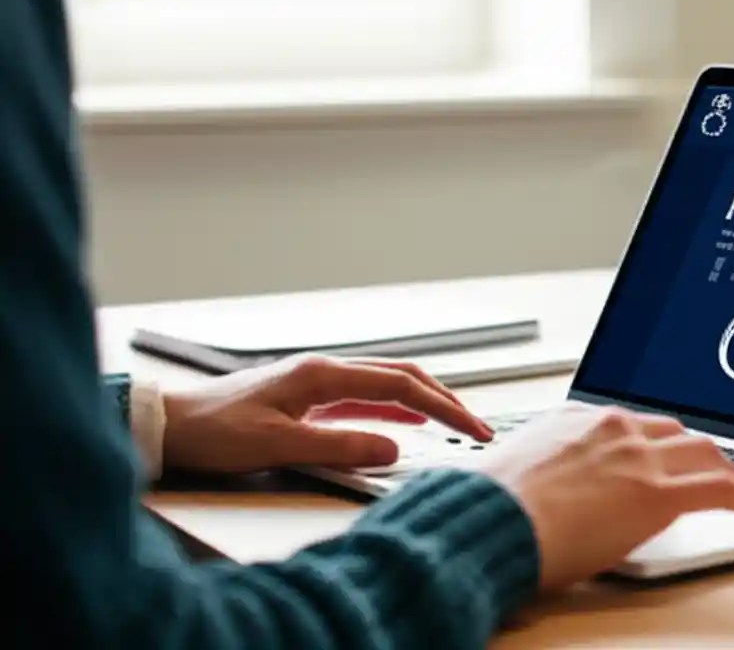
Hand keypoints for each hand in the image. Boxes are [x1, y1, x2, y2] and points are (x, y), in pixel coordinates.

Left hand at [162, 354, 492, 473]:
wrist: (171, 423)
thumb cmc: (213, 430)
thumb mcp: (277, 446)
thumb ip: (338, 447)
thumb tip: (393, 449)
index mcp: (321, 374)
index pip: (399, 387)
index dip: (442, 407)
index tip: (471, 427)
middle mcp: (324, 369)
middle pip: (402, 375)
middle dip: (445, 399)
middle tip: (477, 426)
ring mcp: (317, 380)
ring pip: (387, 382)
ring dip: (425, 400)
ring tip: (455, 421)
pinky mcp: (308, 396)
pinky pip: (365, 396)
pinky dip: (396, 408)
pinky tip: (406, 424)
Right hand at [473, 402, 733, 590]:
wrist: (488, 522)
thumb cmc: (488, 509)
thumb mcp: (514, 477)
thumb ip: (543, 476)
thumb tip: (546, 498)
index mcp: (577, 420)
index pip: (634, 424)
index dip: (657, 445)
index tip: (662, 460)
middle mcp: (614, 429)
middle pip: (676, 432)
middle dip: (699, 454)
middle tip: (713, 476)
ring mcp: (639, 457)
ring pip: (706, 453)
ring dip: (730, 473)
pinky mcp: (659, 494)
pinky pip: (725, 490)